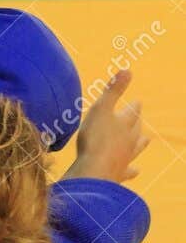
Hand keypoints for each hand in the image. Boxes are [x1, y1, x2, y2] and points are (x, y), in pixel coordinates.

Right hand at [67, 69, 149, 184]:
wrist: (95, 170)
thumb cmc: (96, 137)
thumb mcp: (101, 108)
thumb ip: (113, 90)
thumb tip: (128, 70)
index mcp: (124, 123)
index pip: (132, 112)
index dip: (134, 106)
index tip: (138, 101)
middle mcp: (129, 141)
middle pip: (136, 129)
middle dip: (137, 123)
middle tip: (139, 118)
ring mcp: (126, 158)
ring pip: (136, 148)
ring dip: (140, 143)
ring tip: (146, 140)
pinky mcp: (119, 173)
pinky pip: (129, 170)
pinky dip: (133, 170)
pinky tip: (136, 170)